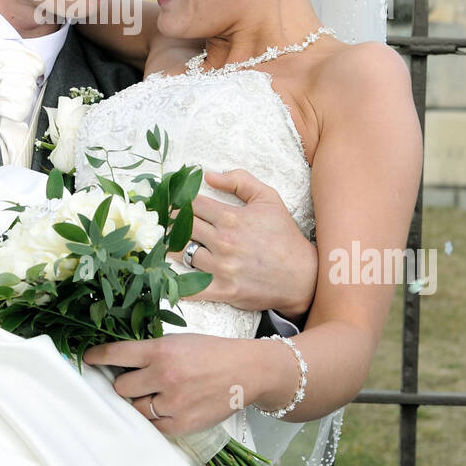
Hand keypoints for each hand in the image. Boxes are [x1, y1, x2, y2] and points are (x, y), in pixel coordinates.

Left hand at [83, 334, 286, 435]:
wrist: (246, 371)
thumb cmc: (212, 353)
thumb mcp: (179, 341)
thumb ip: (151, 351)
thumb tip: (122, 362)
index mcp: (160, 350)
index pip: (116, 353)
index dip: (97, 356)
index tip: (87, 358)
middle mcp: (163, 375)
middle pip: (121, 387)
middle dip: (126, 383)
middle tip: (138, 380)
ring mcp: (171, 402)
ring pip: (136, 408)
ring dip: (140, 401)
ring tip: (157, 393)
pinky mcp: (180, 423)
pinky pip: (153, 424)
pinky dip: (156, 416)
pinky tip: (166, 406)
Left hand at [169, 169, 317, 322]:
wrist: (302, 276)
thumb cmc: (283, 235)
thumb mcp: (268, 198)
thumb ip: (239, 180)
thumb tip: (208, 174)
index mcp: (231, 217)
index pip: (191, 205)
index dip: (178, 201)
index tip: (171, 202)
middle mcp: (223, 242)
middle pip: (182, 227)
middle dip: (171, 221)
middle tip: (163, 220)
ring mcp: (222, 267)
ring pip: (181, 253)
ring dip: (172, 246)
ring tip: (167, 241)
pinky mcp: (223, 290)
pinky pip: (190, 287)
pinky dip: (176, 283)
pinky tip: (168, 275)